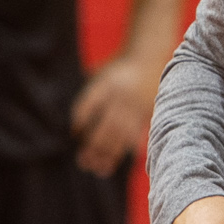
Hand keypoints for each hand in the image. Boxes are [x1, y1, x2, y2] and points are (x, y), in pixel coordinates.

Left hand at [70, 52, 157, 174]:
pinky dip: (125, 148)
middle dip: (94, 145)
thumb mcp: (102, 72)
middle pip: (106, 124)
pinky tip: (116, 161)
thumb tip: (77, 123)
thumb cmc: (119, 67)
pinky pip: (135, 134)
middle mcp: (122, 95)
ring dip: (108, 153)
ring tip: (97, 168)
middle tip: (83, 161)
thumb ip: (90, 94)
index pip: (90, 104)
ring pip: (120, 133)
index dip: (81, 120)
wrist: (149, 55)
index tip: (74, 134)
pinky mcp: (147, 112)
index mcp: (107, 83)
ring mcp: (136, 105)